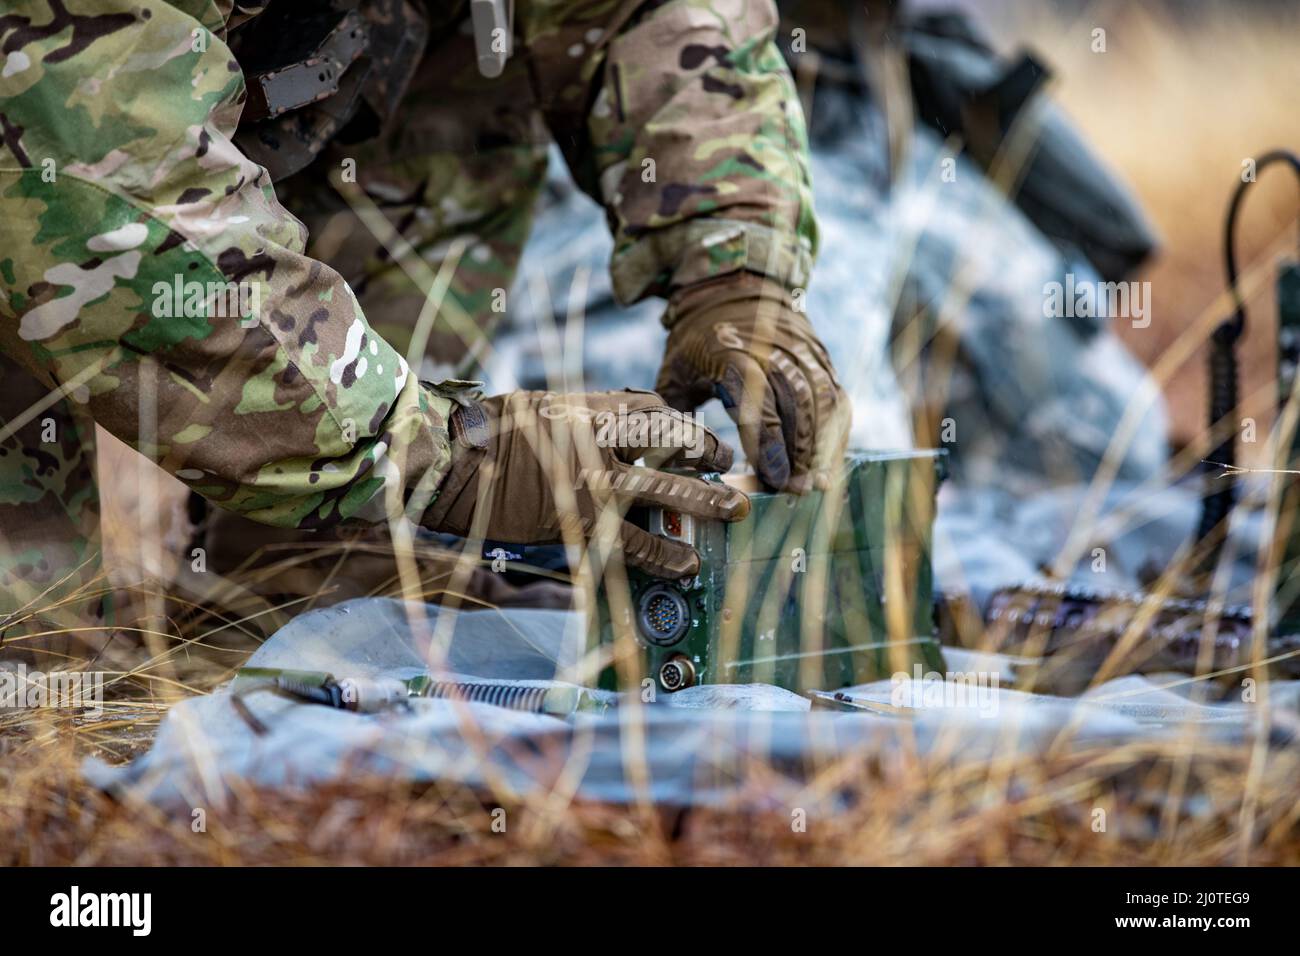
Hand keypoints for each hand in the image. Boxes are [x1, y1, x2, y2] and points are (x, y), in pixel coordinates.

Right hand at [423, 389, 749, 577]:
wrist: (451, 468)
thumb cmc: (487, 434)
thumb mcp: (540, 407)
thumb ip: (581, 415)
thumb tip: (613, 422)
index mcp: (589, 407)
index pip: (654, 408)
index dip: (682, 422)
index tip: (697, 434)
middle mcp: (599, 440)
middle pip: (673, 442)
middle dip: (709, 454)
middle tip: (730, 466)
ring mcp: (593, 482)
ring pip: (667, 491)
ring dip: (706, 503)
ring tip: (733, 512)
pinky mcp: (582, 524)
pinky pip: (637, 543)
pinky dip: (666, 556)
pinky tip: (687, 566)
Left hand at [656, 273, 849, 491]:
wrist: (732, 285)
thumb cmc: (697, 337)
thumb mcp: (674, 368)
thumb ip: (675, 413)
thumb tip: (669, 460)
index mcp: (732, 356)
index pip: (757, 407)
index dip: (769, 446)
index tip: (776, 480)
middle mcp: (772, 352)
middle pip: (795, 408)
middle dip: (799, 454)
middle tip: (799, 490)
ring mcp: (800, 351)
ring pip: (820, 402)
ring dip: (821, 444)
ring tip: (817, 480)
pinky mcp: (818, 354)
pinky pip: (834, 393)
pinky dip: (836, 427)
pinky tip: (830, 454)